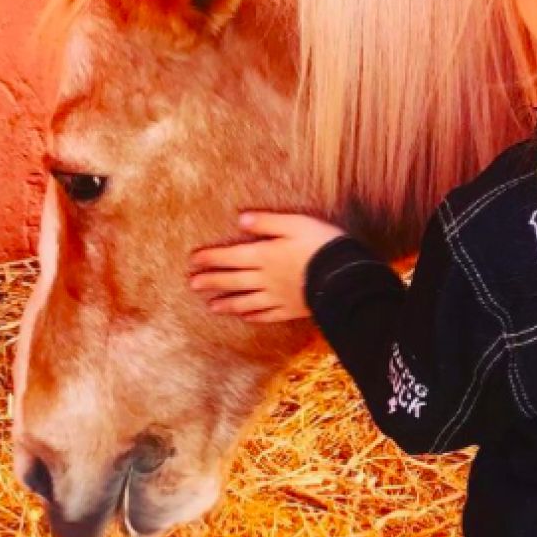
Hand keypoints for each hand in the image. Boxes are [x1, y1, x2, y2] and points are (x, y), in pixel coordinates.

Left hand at [189, 212, 346, 321]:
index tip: (193, 261)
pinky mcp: (291, 309)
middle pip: (234, 280)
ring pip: (246, 301)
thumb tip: (241, 219)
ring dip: (228, 303)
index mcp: (265, 255)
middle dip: (212, 281)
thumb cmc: (321, 243)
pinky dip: (254, 316)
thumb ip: (267, 222)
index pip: (231, 256)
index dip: (211, 258)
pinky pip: (267, 314)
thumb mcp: (294, 223)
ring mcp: (278, 296)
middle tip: (193, 285)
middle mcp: (266, 278)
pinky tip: (246, 317)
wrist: (343, 275)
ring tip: (212, 306)